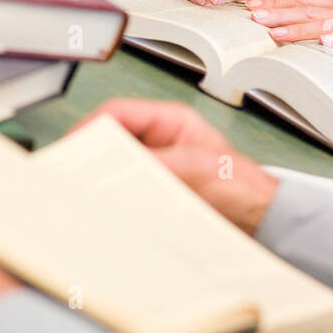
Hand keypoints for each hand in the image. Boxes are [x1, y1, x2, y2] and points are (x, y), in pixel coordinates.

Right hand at [77, 98, 277, 233]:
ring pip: (115, 164)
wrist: (262, 218)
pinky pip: (126, 187)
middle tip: (71, 174)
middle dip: (90, 155)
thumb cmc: (242, 186)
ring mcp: (157, 164)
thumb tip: (117, 165)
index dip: (91, 128)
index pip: (117, 114)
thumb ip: (156, 164)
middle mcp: (160, 140)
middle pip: (111, 139)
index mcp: (170, 121)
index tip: (72, 149)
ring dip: (101, 177)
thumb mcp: (196, 170)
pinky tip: (106, 208)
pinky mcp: (157, 188)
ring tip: (84, 192)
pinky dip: (114, 195)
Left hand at [246, 0, 332, 77]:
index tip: (259, 6)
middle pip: (302, 4)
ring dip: (280, 18)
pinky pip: (322, 34)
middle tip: (246, 10)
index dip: (281, 3)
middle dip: (273, 6)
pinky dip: (299, 34)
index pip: (308, 1)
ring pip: (308, 16)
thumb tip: (324, 41)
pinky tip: (282, 37)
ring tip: (257, 22)